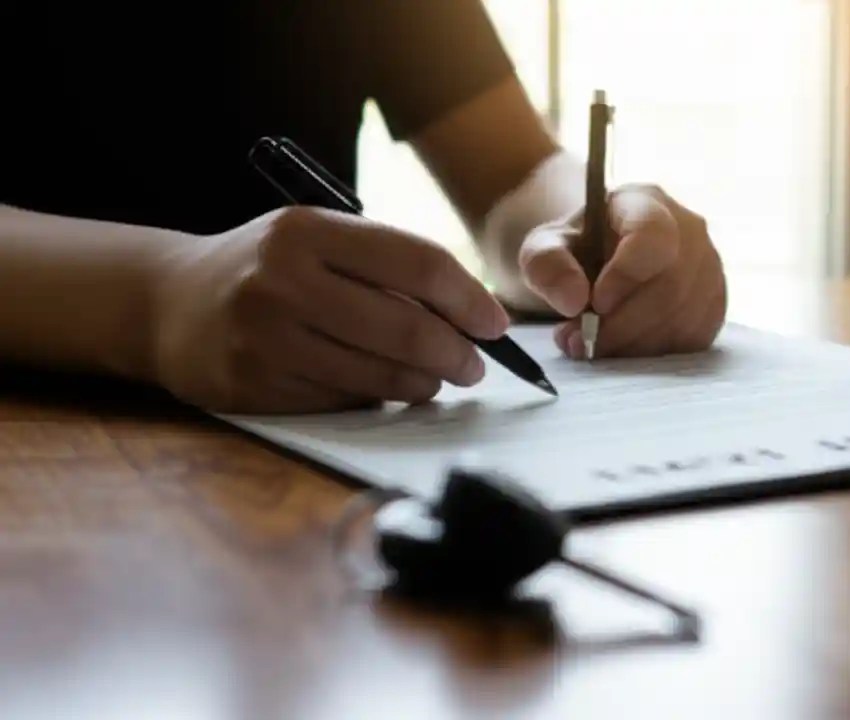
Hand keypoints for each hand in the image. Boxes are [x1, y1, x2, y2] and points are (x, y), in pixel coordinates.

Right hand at [150, 207, 508, 412]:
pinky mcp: (255, 387)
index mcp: (306, 230)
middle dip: (458, 352)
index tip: (496, 323)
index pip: (417, 263)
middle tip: (476, 365)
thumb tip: (472, 313)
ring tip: (438, 377)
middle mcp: (282, 281)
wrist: (169, 304)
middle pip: (407, 326)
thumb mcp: (315, 239)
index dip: (469, 298)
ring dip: (425, 382)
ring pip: (380, 373)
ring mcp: (265, 338)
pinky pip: (344, 400)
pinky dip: (378, 397)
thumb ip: (383, 264)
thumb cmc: (267, 268)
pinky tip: (388, 388)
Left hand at [516, 184, 726, 358]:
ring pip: (684, 318)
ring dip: (634, 346)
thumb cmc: (576, 250)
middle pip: (671, 286)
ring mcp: (709, 267)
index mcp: (646, 203)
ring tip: (592, 348)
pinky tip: (623, 350)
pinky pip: (694, 338)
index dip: (627, 276)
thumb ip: (548, 264)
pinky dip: (654, 355)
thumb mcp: (545, 248)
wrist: (601, 262)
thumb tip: (575, 300)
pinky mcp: (715, 303)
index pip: (652, 235)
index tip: (595, 304)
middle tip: (581, 342)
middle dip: (623, 326)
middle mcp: (690, 230)